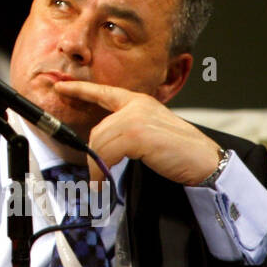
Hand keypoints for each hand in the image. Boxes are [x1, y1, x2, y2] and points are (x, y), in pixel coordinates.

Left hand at [53, 80, 221, 186]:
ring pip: (100, 141)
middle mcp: (136, 105)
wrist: (206, 161)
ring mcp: (137, 118)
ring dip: (97, 165)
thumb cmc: (180, 151)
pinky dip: (102, 169)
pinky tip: (105, 180)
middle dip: (93, 153)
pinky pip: (107, 152)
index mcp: (139, 102)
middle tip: (96, 173)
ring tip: (100, 180)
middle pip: (97, 129)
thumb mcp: (150, 133)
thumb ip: (127, 131)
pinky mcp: (138, 134)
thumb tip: (101, 149)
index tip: (60, 86)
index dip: (79, 89)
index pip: (104, 92)